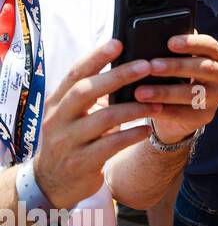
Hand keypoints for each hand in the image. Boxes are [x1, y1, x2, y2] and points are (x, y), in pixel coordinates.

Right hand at [31, 40, 155, 209]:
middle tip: (146, 66)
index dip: (95, 57)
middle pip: (86, 90)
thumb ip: (90, 96)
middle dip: (118, 76)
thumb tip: (124, 68)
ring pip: (103, 118)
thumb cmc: (70, 140)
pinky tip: (147, 130)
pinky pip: (111, 145)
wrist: (51, 182)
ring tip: (157, 103)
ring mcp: (68, 141)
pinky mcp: (81, 162)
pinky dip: (132, 135)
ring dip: (134, 108)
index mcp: (56, 103)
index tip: (118, 42)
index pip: (74, 74)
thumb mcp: (71, 116)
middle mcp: (58, 119)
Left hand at [134, 33, 217, 145]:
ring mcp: (215, 96)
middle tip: (152, 66)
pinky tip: (147, 108)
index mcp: (214, 55)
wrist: (177, 109)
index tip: (170, 43)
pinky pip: (185, 114)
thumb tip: (145, 39)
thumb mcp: (173, 60)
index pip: (209, 45)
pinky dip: (165, 111)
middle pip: (204, 68)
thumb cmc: (173, 76)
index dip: (192, 43)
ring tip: (140, 92)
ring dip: (166, 92)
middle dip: (177, 66)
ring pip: (194, 93)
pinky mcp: (206, 116)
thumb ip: (168, 49)